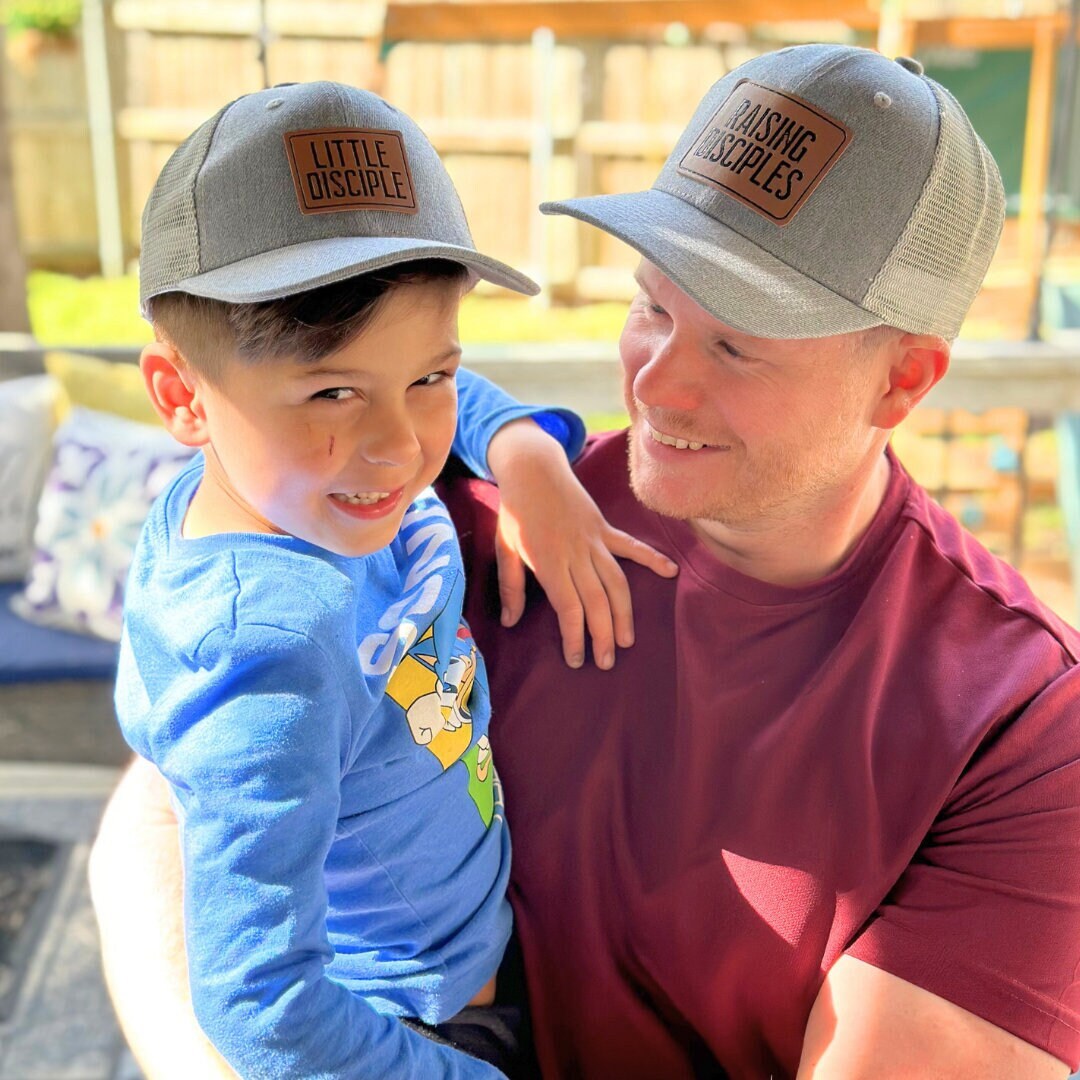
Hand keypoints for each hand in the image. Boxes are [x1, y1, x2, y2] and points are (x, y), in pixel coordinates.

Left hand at [486, 418, 677, 669]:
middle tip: (607, 662)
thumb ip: (510, 587)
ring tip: (627, 640)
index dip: (575, 637)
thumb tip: (510, 622)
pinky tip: (670, 572)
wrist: (533, 469)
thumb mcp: (504, 549)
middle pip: (596, 601)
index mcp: (549, 561)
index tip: (577, 659)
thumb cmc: (515, 512)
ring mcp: (594, 540)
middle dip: (603, 635)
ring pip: (616, 582)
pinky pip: (631, 546)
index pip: (569, 607)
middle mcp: (575, 553)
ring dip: (624, 613)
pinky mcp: (604, 528)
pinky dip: (652, 558)